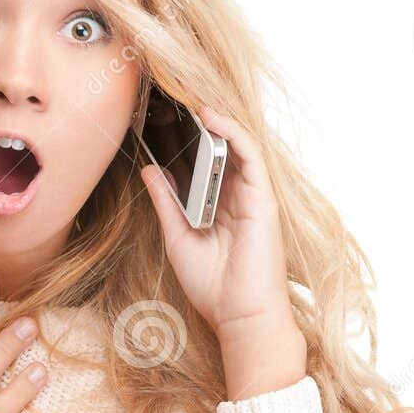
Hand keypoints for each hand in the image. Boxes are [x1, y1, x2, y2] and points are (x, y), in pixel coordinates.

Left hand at [141, 105, 305, 396]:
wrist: (240, 318)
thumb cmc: (213, 287)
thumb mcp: (178, 237)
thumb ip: (167, 202)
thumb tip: (151, 170)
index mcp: (220, 207)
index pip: (207, 163)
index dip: (190, 137)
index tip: (165, 115)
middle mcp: (238, 197)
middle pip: (221, 149)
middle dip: (200, 121)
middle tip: (174, 94)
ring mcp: (253, 197)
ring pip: (237, 145)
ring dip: (215, 119)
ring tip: (189, 96)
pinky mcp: (262, 199)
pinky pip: (250, 155)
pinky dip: (232, 132)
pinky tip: (211, 118)